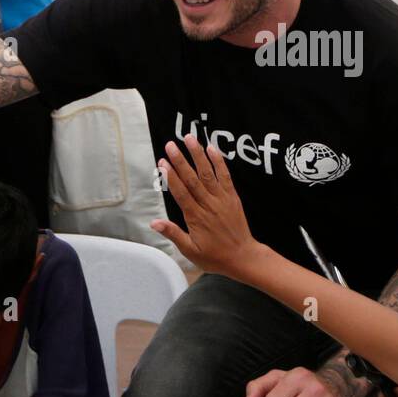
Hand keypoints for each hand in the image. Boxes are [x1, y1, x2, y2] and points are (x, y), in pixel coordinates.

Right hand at [151, 135, 263, 277]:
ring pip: (208, 173)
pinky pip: (225, 176)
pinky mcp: (232, 197)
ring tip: (189, 139)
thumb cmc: (215, 256)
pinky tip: (211, 149)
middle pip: (192, 178)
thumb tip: (154, 223)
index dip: (170, 177)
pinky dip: (218, 162)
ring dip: (198, 155)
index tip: (162, 163)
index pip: (181, 192)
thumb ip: (173, 234)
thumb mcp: (190, 251)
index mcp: (196, 217)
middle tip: (170, 145)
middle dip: (180, 160)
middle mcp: (208, 204)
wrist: (243, 257)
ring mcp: (222, 199)